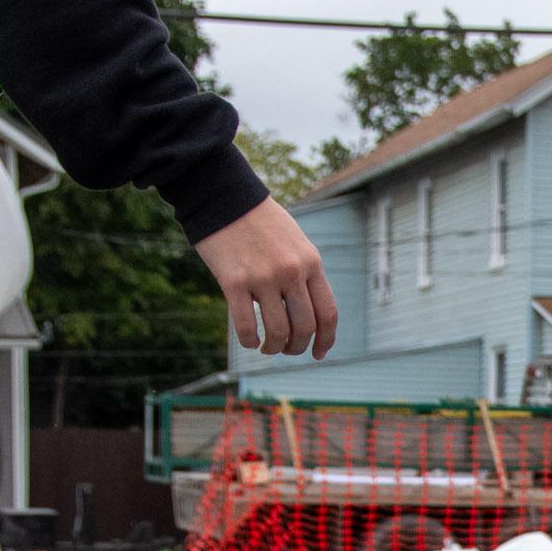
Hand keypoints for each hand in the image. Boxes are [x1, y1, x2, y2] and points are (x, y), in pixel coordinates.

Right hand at [193, 198, 338, 359]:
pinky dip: (250, 341)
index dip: (326, 340)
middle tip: (287, 350)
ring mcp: (263, 277)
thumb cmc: (260, 222)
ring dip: (274, 348)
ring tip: (267, 348)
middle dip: (297, 347)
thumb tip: (310, 314)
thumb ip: (306, 274)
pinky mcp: (234, 281)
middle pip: (304, 328)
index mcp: (311, 263)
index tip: (319, 354)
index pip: (328, 313)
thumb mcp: (296, 244)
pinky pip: (246, 326)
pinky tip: (249, 341)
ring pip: (278, 332)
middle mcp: (292, 272)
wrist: (223, 196)